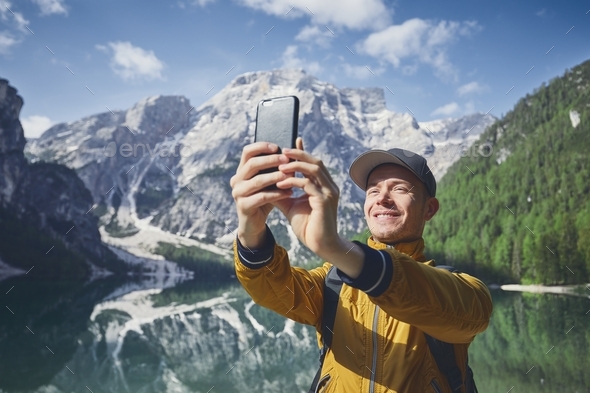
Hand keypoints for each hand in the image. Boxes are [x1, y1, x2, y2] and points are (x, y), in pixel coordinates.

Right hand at [230, 142, 293, 247]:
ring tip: (291, 176)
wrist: (254, 223)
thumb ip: (279, 166)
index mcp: (242, 170)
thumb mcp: (271, 181)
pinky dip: (277, 194)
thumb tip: (295, 147)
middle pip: (252, 164)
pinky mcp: (243, 206)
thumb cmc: (265, 198)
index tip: (277, 147)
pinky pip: (262, 197)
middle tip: (286, 160)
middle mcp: (237, 180)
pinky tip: (290, 192)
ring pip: (257, 181)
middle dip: (271, 160)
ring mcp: (238, 193)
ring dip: (275, 177)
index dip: (261, 147)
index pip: (247, 152)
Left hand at [271, 138, 342, 257]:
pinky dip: (293, 181)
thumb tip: (266, 182)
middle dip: (298, 154)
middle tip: (281, 151)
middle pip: (316, 161)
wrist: (320, 245)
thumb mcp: (291, 205)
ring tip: (279, 165)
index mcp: (324, 186)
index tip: (288, 145)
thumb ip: (282, 192)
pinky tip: (281, 182)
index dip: (302, 152)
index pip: (314, 163)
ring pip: (314, 169)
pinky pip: (308, 185)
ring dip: (296, 165)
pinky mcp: (324, 201)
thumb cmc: (307, 226)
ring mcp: (329, 193)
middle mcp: (329, 186)